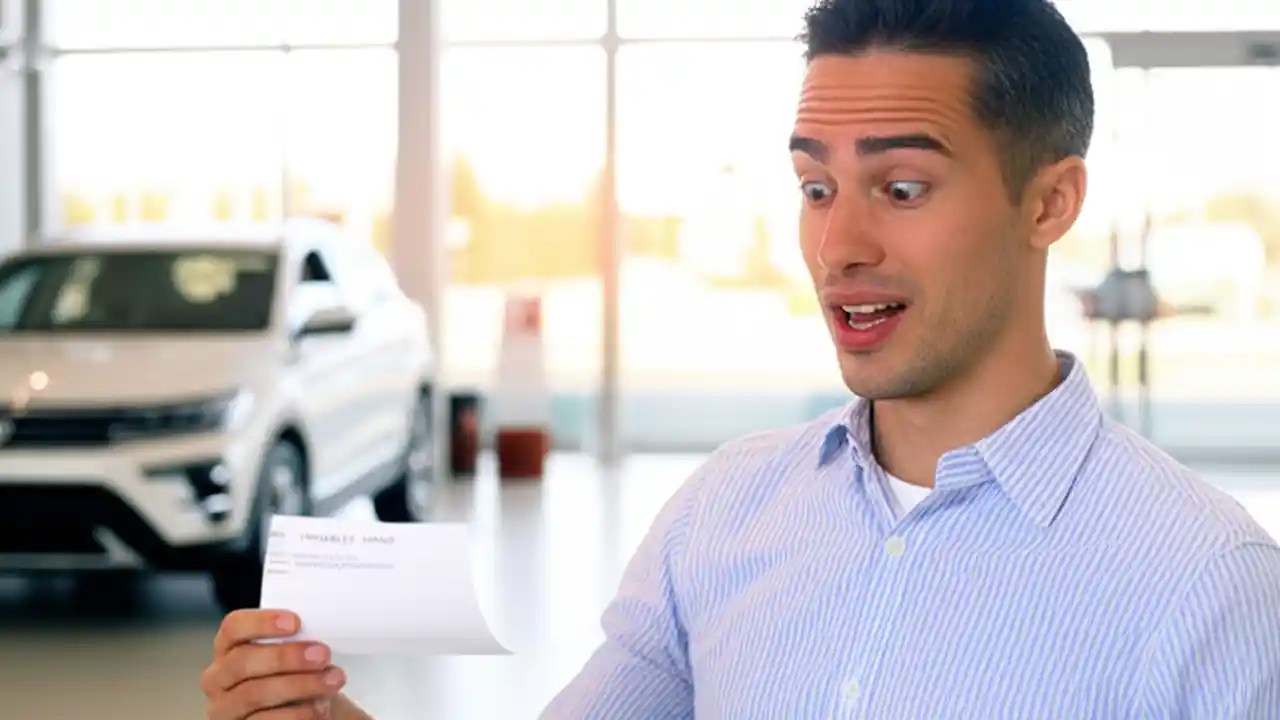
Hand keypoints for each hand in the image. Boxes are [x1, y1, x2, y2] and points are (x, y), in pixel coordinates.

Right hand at [201, 609, 347, 719]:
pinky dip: (296, 714)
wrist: (301, 710)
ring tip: (332, 681)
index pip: (233, 627)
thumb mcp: (292, 653)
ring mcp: (224, 709)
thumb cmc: (295, 675)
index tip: (296, 622)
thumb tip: (318, 630)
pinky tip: (319, 707)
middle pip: (242, 661)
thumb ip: (295, 640)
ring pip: (254, 694)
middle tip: (322, 655)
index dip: (262, 622)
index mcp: (228, 647)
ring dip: (299, 685)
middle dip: (285, 657)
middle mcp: (218, 678)